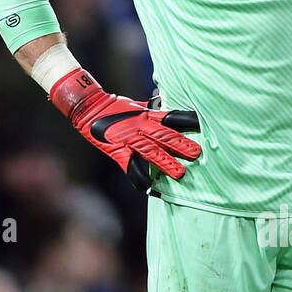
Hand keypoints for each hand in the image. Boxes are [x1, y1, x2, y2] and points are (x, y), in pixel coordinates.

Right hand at [50, 68, 199, 189]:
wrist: (89, 106)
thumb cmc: (114, 106)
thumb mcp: (137, 105)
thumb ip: (153, 109)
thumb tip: (165, 106)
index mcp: (147, 115)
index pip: (171, 117)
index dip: (187, 121)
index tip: (201, 125)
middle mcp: (140, 127)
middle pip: (164, 136)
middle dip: (181, 145)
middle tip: (197, 153)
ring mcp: (129, 139)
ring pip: (151, 152)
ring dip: (166, 162)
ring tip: (180, 173)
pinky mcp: (117, 151)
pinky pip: (130, 166)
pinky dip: (139, 177)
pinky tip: (148, 187)